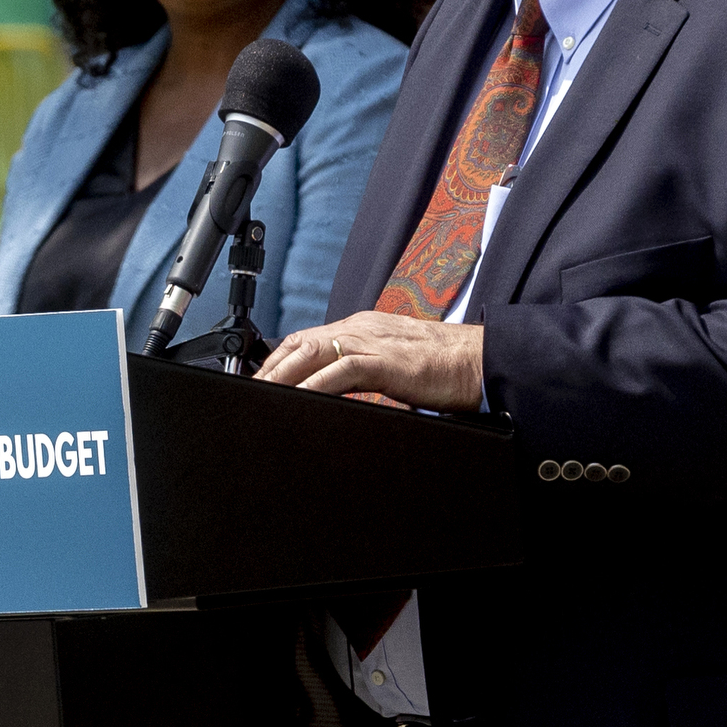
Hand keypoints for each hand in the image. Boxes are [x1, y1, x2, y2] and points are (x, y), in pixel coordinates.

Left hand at [255, 313, 484, 411]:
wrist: (479, 362)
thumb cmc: (441, 368)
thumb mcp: (391, 365)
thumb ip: (362, 371)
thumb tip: (332, 392)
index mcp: (362, 327)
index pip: (307, 339)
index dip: (278, 360)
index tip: (258, 382)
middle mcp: (362, 328)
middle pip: (301, 343)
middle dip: (270, 368)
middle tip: (248, 392)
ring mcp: (373, 342)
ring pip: (313, 352)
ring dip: (282, 376)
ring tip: (262, 396)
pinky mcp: (387, 361)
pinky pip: (342, 371)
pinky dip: (315, 385)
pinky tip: (299, 399)